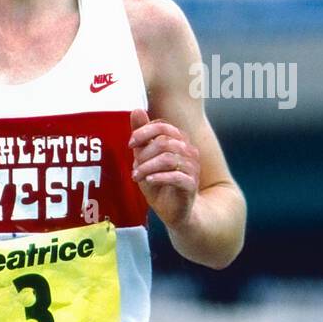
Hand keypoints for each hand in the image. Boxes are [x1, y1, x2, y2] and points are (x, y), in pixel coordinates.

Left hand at [129, 108, 198, 227]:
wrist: (175, 211)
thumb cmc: (160, 183)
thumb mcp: (145, 159)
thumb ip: (143, 137)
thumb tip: (136, 110)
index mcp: (179, 141)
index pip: (163, 126)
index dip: (144, 132)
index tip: (130, 144)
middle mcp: (189, 151)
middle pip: (164, 142)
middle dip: (144, 154)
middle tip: (134, 167)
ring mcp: (192, 168)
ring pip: (168, 159)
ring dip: (147, 167)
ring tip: (137, 176)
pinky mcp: (191, 184)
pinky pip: (176, 176)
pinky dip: (159, 177)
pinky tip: (148, 181)